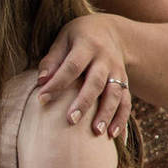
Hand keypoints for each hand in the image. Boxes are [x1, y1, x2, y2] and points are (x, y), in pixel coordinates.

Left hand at [37, 14, 130, 137]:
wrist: (111, 32)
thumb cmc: (78, 38)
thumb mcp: (63, 39)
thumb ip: (52, 60)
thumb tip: (40, 81)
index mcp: (87, 46)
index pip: (71, 66)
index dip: (57, 83)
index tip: (41, 99)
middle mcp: (105, 60)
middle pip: (95, 82)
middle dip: (84, 102)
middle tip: (71, 121)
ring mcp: (117, 72)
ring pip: (115, 94)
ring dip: (107, 114)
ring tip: (96, 133)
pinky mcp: (125, 83)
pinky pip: (126, 102)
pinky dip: (122, 119)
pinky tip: (114, 136)